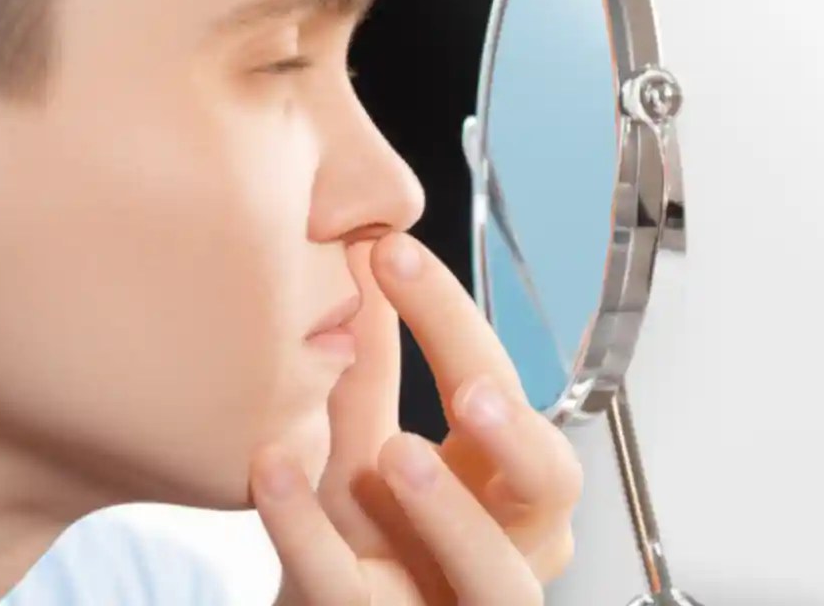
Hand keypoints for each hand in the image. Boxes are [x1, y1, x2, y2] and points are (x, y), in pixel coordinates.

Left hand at [251, 234, 582, 604]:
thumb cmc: (362, 543)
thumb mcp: (365, 454)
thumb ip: (369, 380)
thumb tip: (361, 266)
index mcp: (505, 484)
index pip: (503, 390)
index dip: (454, 323)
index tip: (393, 253)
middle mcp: (507, 547)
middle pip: (547, 485)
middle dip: (518, 436)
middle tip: (472, 387)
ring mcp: (457, 605)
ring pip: (495, 577)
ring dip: (453, 513)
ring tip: (398, 452)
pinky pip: (355, 595)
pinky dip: (311, 535)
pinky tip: (276, 471)